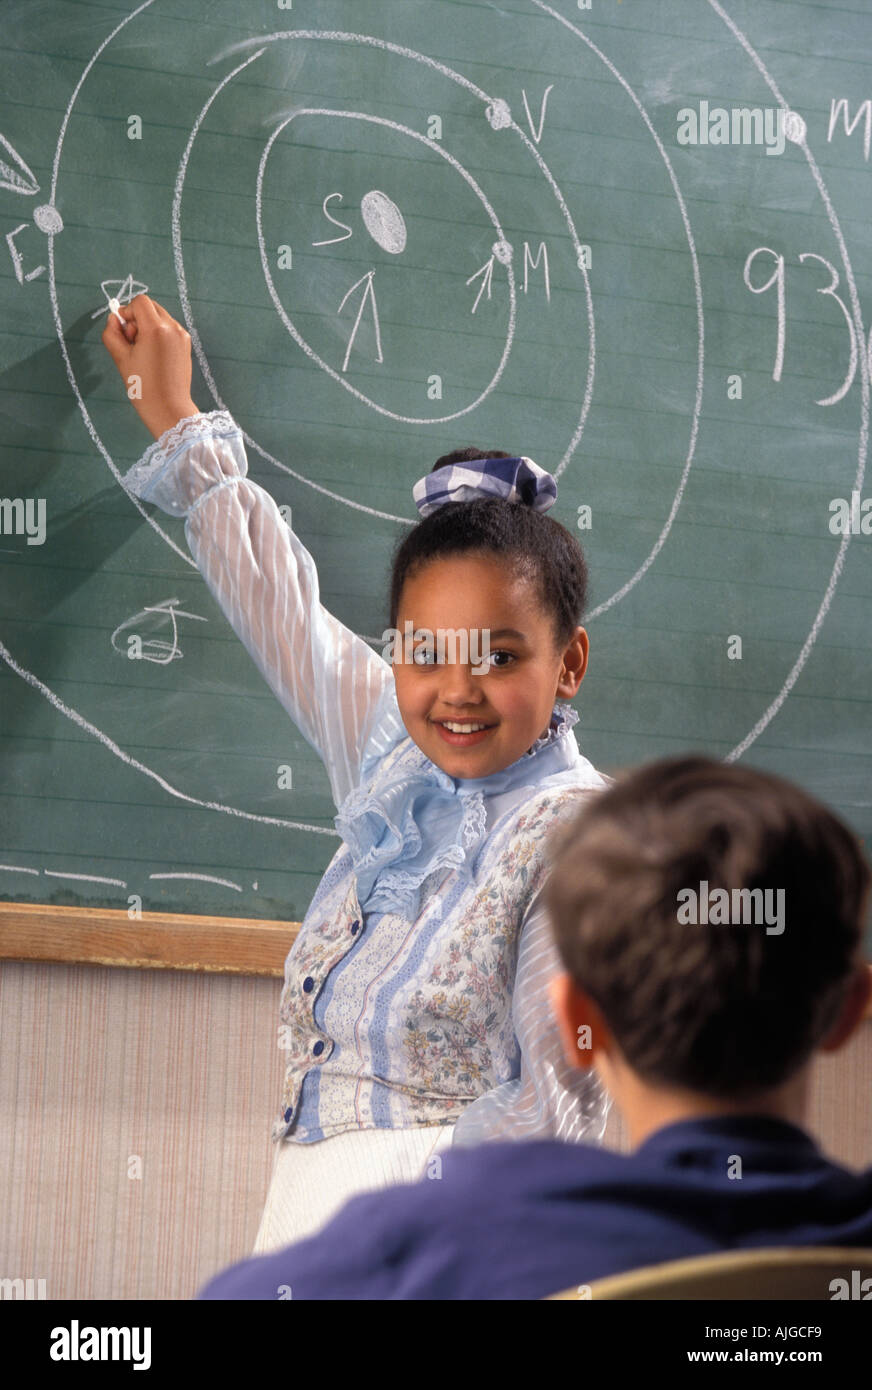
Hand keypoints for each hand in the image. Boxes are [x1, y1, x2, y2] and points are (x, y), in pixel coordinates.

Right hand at [102, 293, 199, 440]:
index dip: (128, 312)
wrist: (168, 408)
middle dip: (137, 319)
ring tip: (143, 351)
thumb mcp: (121, 358)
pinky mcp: (186, 344)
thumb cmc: (143, 386)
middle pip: (151, 307)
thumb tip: (114, 318)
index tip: (124, 332)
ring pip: (159, 317)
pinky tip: (153, 356)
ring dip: (147, 327)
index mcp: (157, 329)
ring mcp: (182, 336)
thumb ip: (112, 333)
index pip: (140, 302)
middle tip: (133, 342)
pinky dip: (158, 335)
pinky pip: (168, 329)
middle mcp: (173, 328)